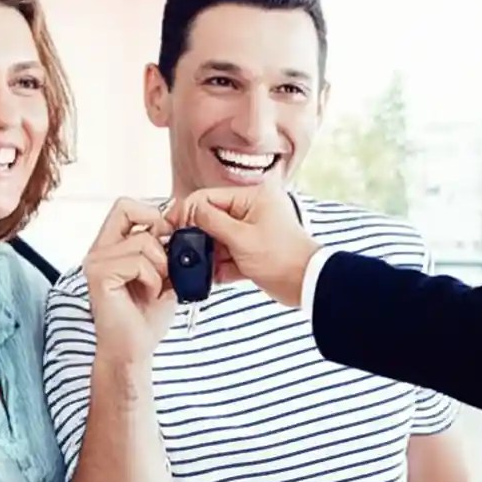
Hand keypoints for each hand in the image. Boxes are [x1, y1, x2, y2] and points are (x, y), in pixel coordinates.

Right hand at [83, 198, 178, 362]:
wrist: (134, 350)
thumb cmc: (145, 316)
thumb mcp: (162, 273)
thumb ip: (165, 248)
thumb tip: (179, 228)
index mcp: (110, 247)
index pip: (125, 206)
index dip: (151, 215)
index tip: (166, 239)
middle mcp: (98, 251)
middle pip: (131, 213)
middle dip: (159, 239)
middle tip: (164, 267)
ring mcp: (96, 263)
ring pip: (142, 241)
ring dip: (160, 266)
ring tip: (155, 288)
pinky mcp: (100, 277)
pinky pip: (138, 262)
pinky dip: (153, 279)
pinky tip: (149, 295)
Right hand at [168, 186, 319, 307]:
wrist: (308, 284)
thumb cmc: (283, 257)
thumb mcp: (240, 238)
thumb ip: (210, 222)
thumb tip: (188, 212)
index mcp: (252, 197)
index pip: (208, 197)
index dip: (188, 212)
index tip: (173, 228)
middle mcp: (251, 210)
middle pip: (211, 219)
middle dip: (199, 238)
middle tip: (186, 252)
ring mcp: (251, 231)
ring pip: (217, 239)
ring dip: (210, 255)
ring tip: (205, 268)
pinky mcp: (252, 250)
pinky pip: (228, 255)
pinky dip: (221, 266)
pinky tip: (218, 277)